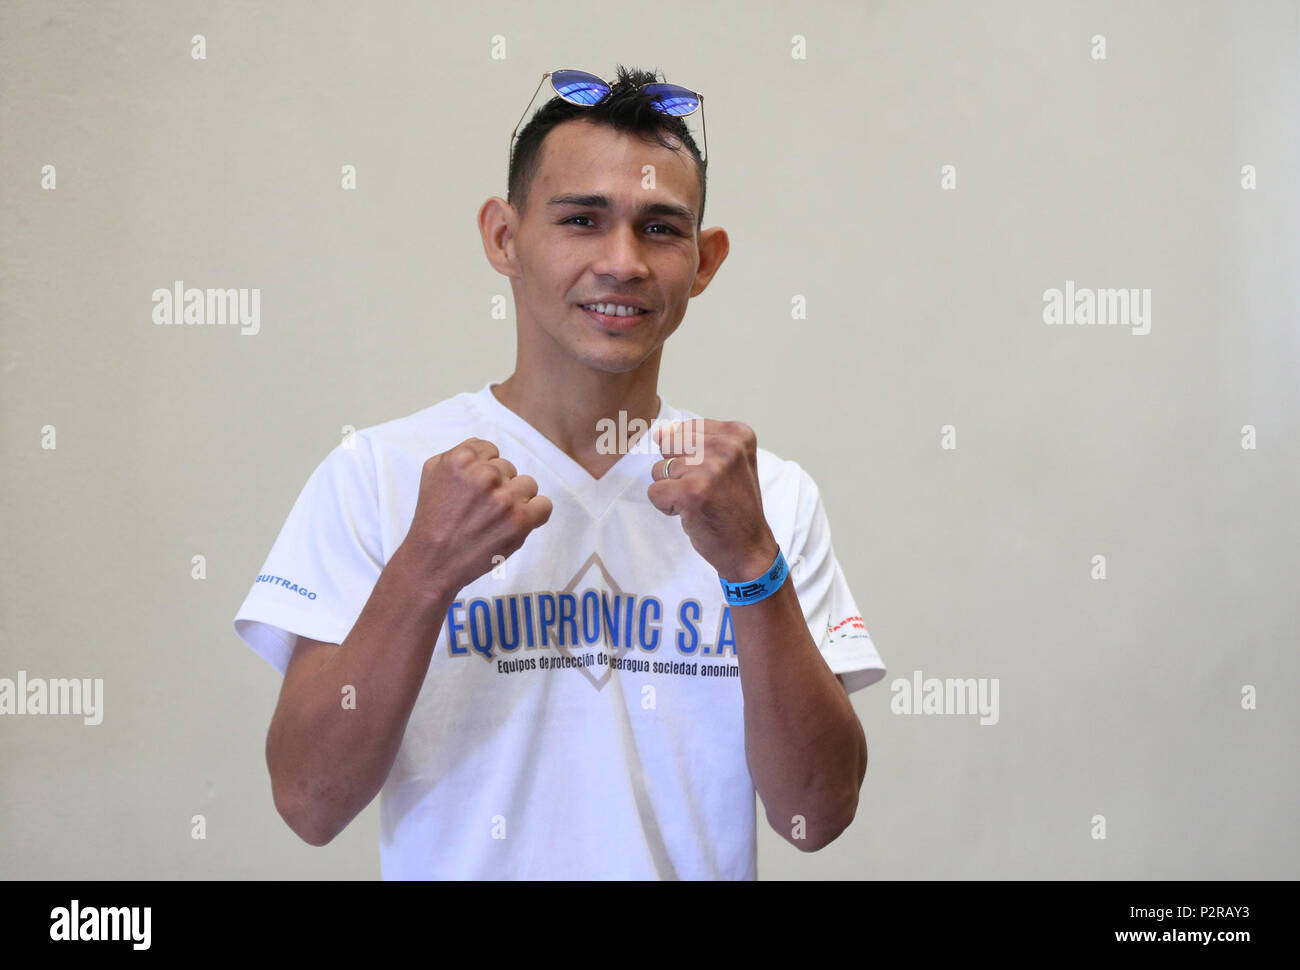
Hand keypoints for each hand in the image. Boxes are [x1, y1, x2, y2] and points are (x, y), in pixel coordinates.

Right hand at [399, 437, 551, 595]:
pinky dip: (535, 514)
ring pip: (527, 484)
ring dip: (516, 499)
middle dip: (498, 486)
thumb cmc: (432, 519)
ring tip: (497, 517)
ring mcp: (504, 498)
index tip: (475, 487)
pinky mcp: (520, 520)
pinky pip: (544, 505)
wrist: (433, 561)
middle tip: (481, 508)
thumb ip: (458, 454)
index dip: (483, 468)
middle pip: (508, 468)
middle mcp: (484, 475)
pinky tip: (518, 522)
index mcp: (461, 459)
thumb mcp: (432, 473)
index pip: (490, 449)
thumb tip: (484, 448)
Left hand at [647, 419, 778, 579]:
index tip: (714, 476)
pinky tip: (691, 513)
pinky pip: (654, 491)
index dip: (689, 455)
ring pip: (659, 469)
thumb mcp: (726, 463)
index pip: (686, 429)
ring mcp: (710, 469)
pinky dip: (666, 506)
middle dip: (677, 470)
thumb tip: (659, 434)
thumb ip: (694, 442)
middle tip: (705, 490)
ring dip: (673, 490)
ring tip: (700, 502)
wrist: (749, 547)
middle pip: (670, 445)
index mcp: (738, 434)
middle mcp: (727, 447)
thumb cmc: (734, 506)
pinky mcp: (692, 492)